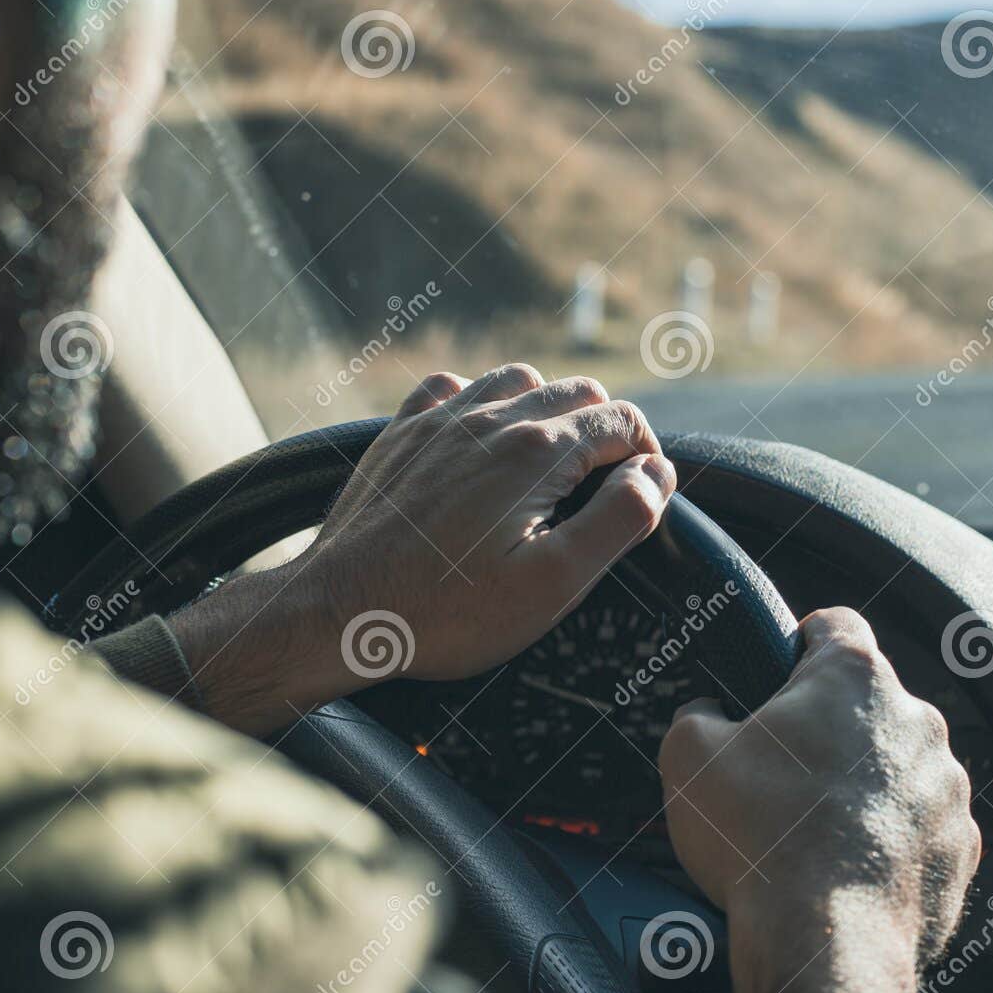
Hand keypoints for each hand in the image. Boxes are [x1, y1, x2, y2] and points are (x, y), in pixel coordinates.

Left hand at [170, 364, 676, 731]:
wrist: (338, 612)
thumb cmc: (448, 612)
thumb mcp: (553, 584)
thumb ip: (618, 520)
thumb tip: (654, 473)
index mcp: (538, 453)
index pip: (622, 422)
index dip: (648, 456)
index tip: (643, 497)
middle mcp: (491, 419)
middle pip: (577, 393)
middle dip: (606, 432)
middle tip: (604, 488)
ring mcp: (440, 420)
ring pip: (518, 380)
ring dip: (548, 410)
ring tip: (550, 464)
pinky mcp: (400, 434)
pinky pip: (452, 388)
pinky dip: (481, 403)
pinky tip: (480, 442)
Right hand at [658, 607, 979, 992]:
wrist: (824, 942)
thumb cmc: (760, 840)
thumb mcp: (686, 754)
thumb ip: (698, 711)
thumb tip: (710, 713)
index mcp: (854, 679)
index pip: (833, 624)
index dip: (798, 644)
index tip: (778, 676)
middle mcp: (916, 721)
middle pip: (866, 703)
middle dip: (827, 729)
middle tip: (779, 772)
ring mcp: (946, 787)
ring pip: (897, 766)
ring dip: (862, 785)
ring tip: (811, 830)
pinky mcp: (961, 847)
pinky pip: (920, 825)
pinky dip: (889, 839)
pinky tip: (845, 867)